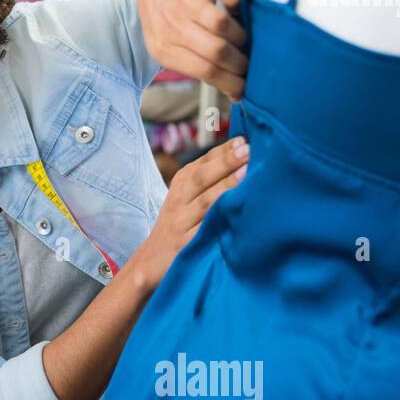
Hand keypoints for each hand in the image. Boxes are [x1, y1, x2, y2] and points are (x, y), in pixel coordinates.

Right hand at [129, 136, 248, 290]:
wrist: (151, 260)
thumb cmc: (178, 223)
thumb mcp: (185, 197)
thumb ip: (208, 178)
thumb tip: (243, 153)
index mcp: (179, 185)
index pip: (201, 164)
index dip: (222, 152)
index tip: (244, 139)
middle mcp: (177, 201)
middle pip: (200, 179)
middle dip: (224, 163)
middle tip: (247, 150)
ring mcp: (180, 224)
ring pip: (204, 203)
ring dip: (225, 187)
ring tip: (246, 173)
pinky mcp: (185, 246)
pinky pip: (203, 232)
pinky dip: (219, 222)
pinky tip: (235, 213)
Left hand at [136, 0, 247, 99]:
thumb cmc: (170, 18)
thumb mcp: (172, 45)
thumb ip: (200, 66)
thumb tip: (237, 95)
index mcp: (162, 48)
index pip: (206, 71)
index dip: (232, 81)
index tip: (247, 86)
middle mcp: (170, 25)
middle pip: (218, 51)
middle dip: (241, 62)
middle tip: (249, 63)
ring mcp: (183, 0)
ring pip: (223, 25)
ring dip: (241, 35)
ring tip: (243, 39)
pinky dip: (239, 7)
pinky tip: (237, 12)